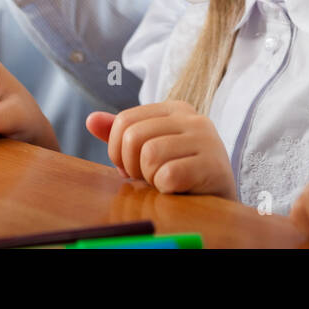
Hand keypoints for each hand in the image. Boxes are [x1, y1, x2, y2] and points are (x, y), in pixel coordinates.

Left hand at [85, 101, 235, 198]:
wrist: (219, 199)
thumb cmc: (181, 172)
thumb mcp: (151, 148)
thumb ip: (122, 134)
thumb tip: (90, 120)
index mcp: (174, 109)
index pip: (125, 120)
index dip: (117, 150)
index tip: (131, 168)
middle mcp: (192, 118)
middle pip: (133, 136)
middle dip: (131, 165)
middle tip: (147, 177)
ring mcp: (206, 139)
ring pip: (149, 155)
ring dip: (150, 177)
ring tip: (163, 182)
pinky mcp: (213, 165)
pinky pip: (169, 174)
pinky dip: (165, 188)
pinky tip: (176, 189)